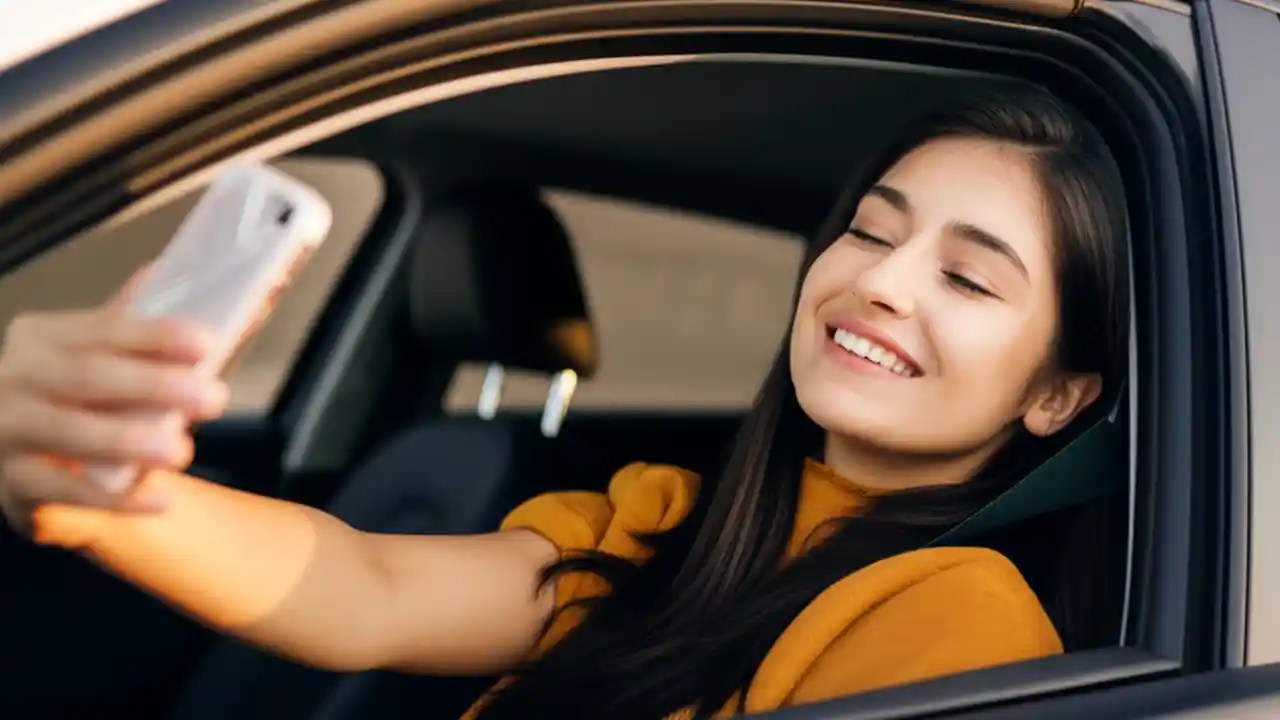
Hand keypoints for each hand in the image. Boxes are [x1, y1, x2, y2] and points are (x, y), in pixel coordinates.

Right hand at [0, 268, 227, 536]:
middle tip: (214, 397)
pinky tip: (160, 501)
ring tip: (182, 451)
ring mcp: (5, 430)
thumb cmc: (77, 402)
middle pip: (88, 376)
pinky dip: (116, 500)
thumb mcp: (97, 357)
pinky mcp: (10, 483)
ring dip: (129, 441)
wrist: (26, 464)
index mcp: (42, 337)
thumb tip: (183, 275)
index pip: (103, 329)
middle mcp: (14, 377)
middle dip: (154, 386)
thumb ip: (133, 326)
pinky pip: (64, 490)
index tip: (206, 343)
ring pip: (68, 432)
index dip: (155, 335)